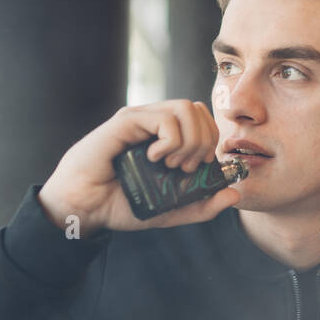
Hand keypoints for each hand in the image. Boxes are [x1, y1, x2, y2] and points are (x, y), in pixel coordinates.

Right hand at [38, 100, 240, 236]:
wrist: (85, 209)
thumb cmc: (121, 205)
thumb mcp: (171, 211)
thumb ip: (202, 206)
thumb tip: (234, 194)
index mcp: (165, 137)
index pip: (203, 120)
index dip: (211, 141)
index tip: (201, 168)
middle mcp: (154, 123)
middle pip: (199, 110)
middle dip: (205, 140)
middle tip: (188, 168)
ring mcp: (140, 119)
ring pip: (185, 108)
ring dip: (189, 140)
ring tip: (173, 164)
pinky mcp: (126, 121)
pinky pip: (163, 118)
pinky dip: (170, 140)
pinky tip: (156, 159)